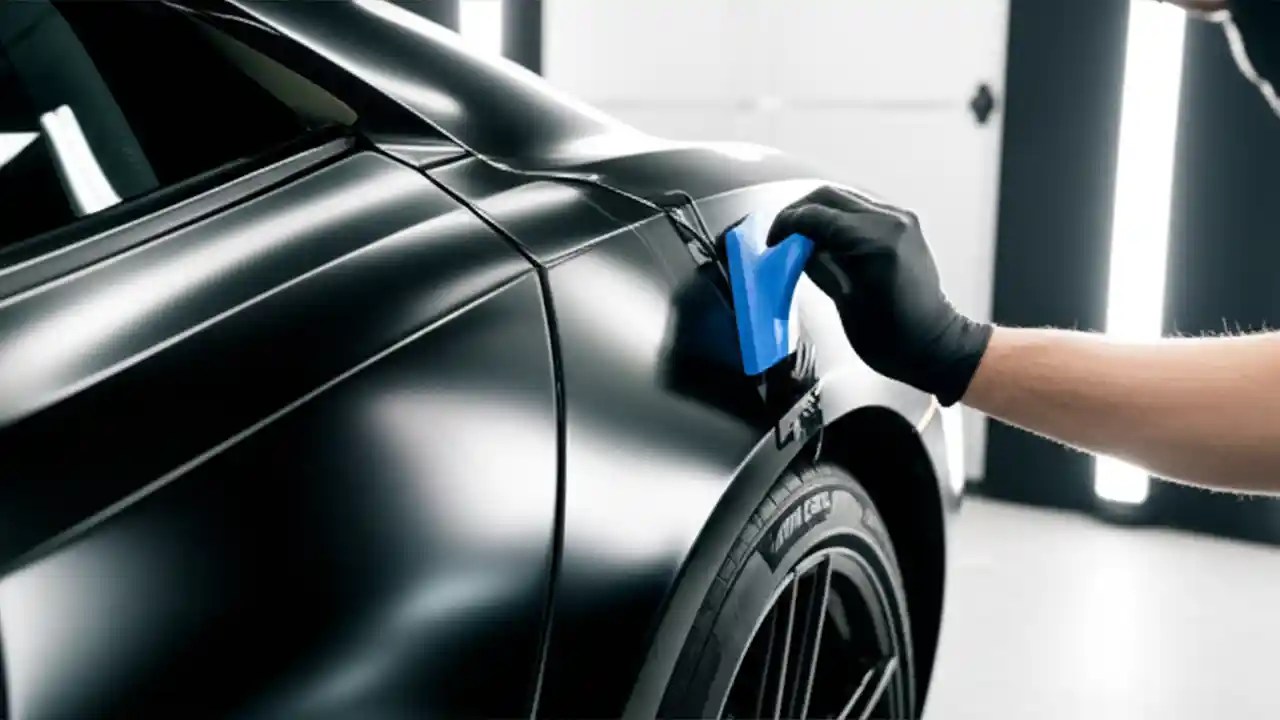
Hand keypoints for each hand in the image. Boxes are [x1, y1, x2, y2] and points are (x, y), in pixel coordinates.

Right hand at [767, 186, 991, 405]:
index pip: (817, 215)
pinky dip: (838, 219)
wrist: (933, 345)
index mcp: (875, 241)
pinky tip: (826, 240)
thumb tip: (796, 247)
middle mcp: (891, 221)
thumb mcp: (844, 303)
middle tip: (781, 236)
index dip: (787, 225)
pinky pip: (861, 210)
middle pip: (829, 196)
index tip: (773, 242)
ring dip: (818, 213)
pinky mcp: (904, 226)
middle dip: (799, 213)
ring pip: (844, 198)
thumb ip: (818, 265)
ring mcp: (900, 220)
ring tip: (800, 239)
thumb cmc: (892, 337)